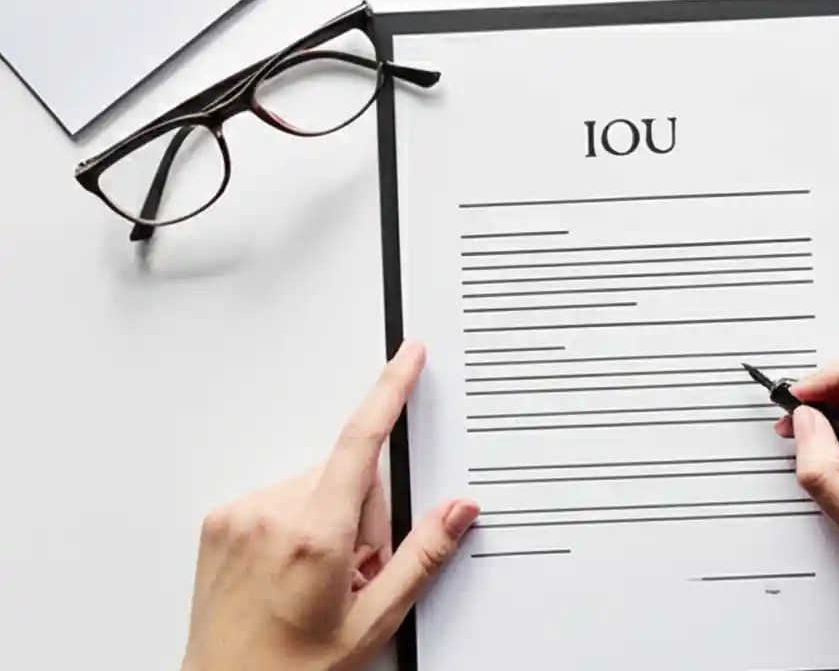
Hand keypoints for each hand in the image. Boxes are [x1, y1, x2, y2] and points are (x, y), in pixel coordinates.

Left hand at [182, 342, 479, 670]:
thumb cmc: (292, 668)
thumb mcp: (374, 621)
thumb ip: (422, 557)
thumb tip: (459, 510)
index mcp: (314, 536)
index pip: (361, 443)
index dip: (389, 392)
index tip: (408, 357)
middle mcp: (270, 514)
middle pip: (346, 477)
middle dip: (364, 517)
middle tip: (354, 574)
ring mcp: (239, 515)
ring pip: (313, 488)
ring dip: (327, 522)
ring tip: (317, 579)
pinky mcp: (220, 519)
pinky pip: (278, 498)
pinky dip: (294, 524)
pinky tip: (289, 571)